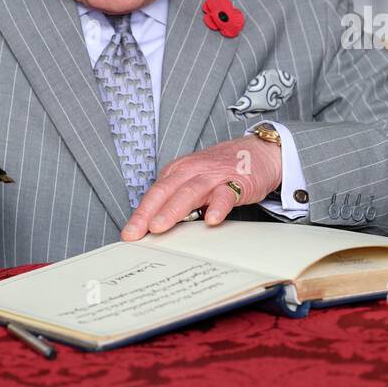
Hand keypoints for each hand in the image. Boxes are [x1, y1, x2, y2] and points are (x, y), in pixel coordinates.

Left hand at [122, 135, 282, 239]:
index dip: (139, 214)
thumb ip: (176, 199)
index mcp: (178, 171)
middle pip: (165, 192)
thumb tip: (155, 227)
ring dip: (173, 210)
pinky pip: (225, 195)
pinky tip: (211, 220)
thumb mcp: (194, 179)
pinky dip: (217, 207)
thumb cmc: (222, 169)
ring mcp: (214, 176)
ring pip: (189, 192)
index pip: (154, 194)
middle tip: (135, 233)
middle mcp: (192, 171)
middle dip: (147, 213)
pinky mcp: (237, 183)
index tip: (129, 234)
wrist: (258, 152)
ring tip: (159, 227)